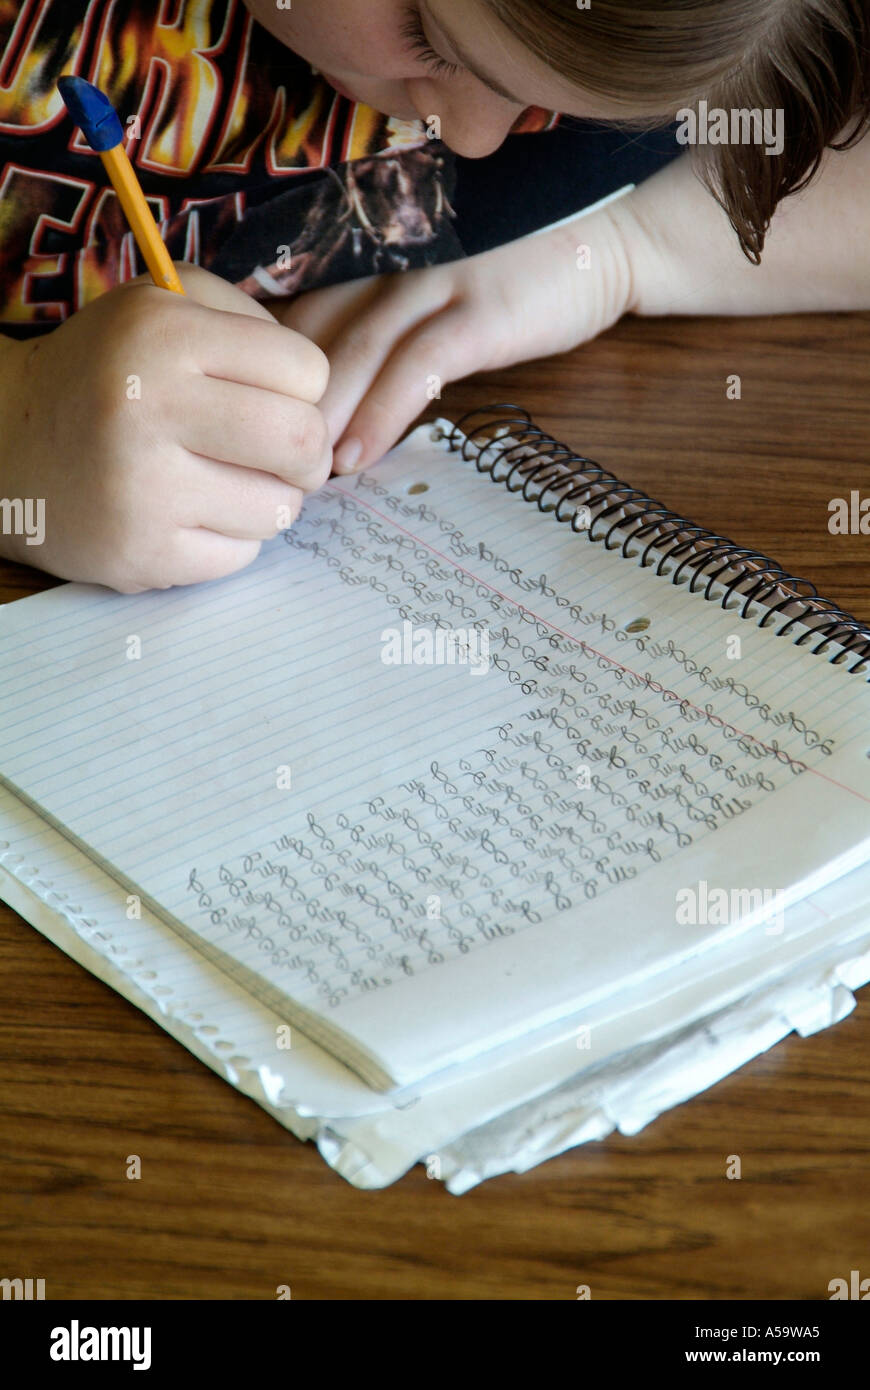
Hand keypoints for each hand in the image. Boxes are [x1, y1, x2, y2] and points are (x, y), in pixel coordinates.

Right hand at [0, 264, 330, 591]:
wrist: (7, 442)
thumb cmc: (108, 372)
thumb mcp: (163, 307)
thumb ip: (248, 323)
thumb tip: (326, 392)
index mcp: (164, 336)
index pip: (308, 371)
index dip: (304, 390)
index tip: (276, 399)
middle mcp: (150, 407)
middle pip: (304, 443)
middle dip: (308, 456)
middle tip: (283, 457)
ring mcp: (143, 489)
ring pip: (278, 509)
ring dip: (268, 501)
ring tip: (226, 482)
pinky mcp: (141, 553)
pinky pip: (239, 556)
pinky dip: (229, 540)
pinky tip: (191, 515)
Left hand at [274, 202, 634, 473]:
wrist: (602, 249)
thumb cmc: (511, 287)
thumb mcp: (432, 305)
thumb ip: (381, 336)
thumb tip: (328, 405)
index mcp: (370, 267)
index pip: (292, 318)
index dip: (260, 375)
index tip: (238, 428)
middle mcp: (388, 269)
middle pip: (310, 336)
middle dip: (279, 404)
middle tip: (252, 466)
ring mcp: (434, 286)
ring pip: (354, 351)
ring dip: (320, 418)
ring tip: (295, 474)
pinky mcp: (479, 312)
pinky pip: (416, 366)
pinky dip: (381, 411)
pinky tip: (358, 455)